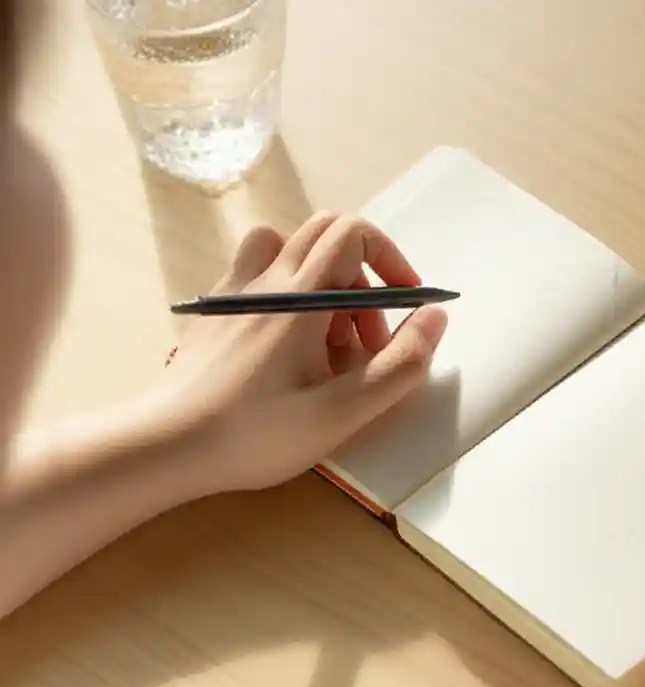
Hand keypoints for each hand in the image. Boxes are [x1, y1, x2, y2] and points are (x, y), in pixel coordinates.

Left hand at [147, 211, 448, 493]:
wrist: (162, 448)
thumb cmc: (255, 434)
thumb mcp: (343, 411)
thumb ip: (400, 364)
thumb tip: (435, 316)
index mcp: (300, 296)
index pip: (353, 233)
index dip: (390, 258)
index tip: (405, 305)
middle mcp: (265, 281)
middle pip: (324, 235)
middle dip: (363, 278)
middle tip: (367, 339)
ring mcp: (233, 294)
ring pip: (287, 252)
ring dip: (323, 284)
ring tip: (326, 343)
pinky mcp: (213, 315)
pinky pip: (258, 278)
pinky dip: (286, 297)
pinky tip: (285, 349)